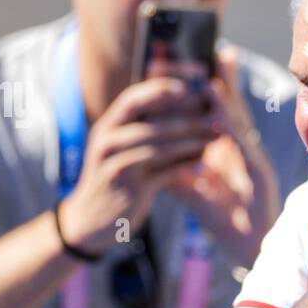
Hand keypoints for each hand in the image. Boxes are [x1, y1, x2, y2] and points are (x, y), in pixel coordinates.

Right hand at [59, 77, 217, 255]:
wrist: (91, 219)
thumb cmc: (113, 177)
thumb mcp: (117, 147)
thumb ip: (138, 127)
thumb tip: (175, 103)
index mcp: (106, 127)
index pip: (132, 100)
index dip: (160, 90)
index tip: (188, 89)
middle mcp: (108, 143)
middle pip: (153, 124)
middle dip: (188, 119)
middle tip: (214, 116)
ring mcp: (118, 166)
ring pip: (161, 148)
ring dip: (192, 141)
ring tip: (215, 136)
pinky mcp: (131, 189)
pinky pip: (165, 172)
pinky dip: (186, 163)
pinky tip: (203, 159)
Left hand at [168, 46, 281, 268]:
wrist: (249, 246)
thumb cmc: (227, 219)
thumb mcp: (196, 191)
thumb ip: (177, 172)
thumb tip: (152, 156)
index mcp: (230, 152)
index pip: (217, 113)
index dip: (207, 87)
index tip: (195, 64)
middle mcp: (244, 150)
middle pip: (231, 107)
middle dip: (219, 78)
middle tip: (208, 49)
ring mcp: (253, 158)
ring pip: (237, 119)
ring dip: (225, 92)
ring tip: (212, 66)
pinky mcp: (258, 172)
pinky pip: (240, 142)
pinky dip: (228, 122)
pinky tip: (216, 106)